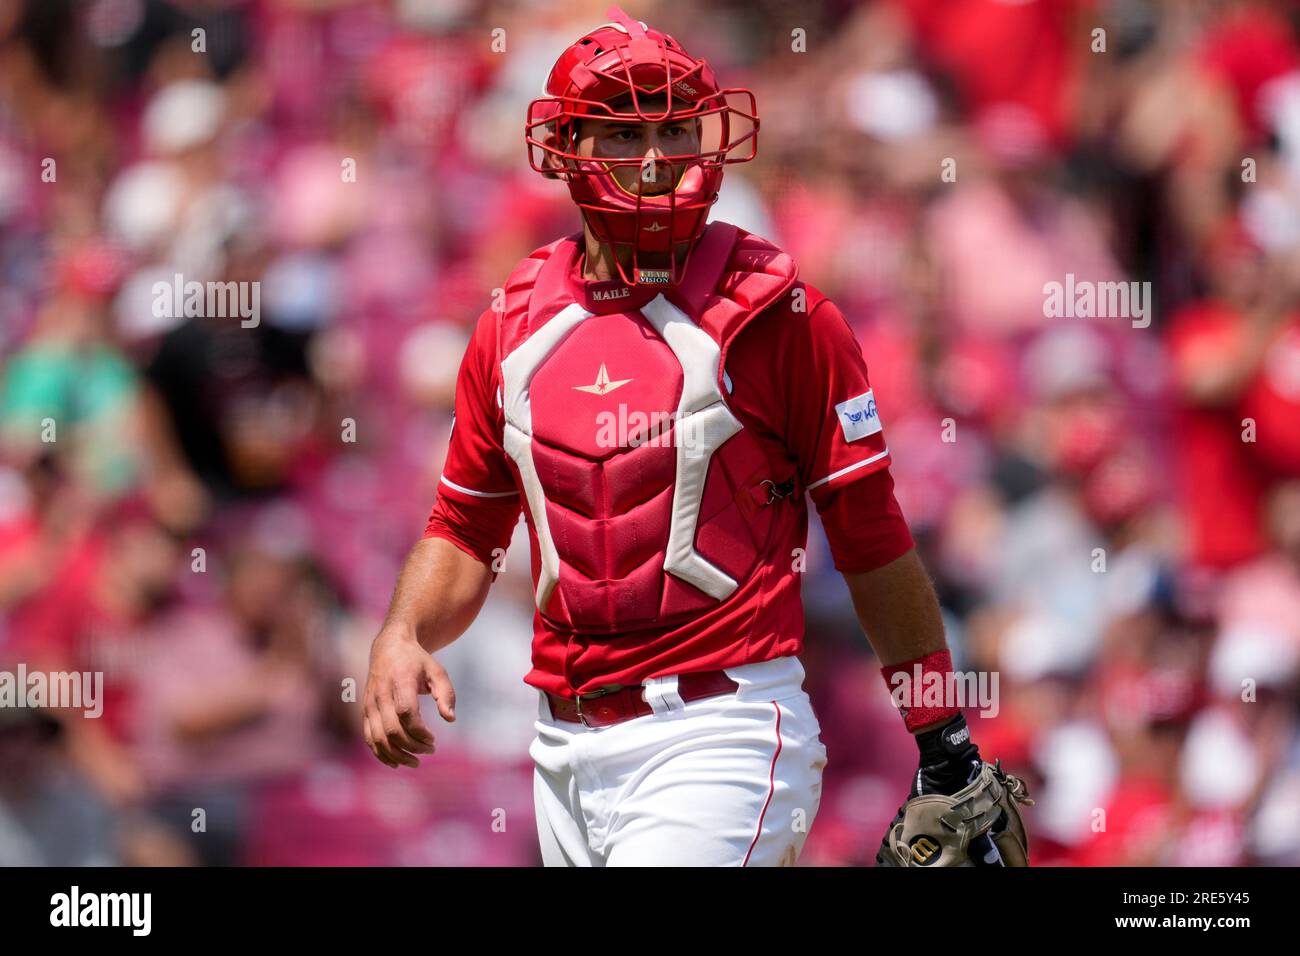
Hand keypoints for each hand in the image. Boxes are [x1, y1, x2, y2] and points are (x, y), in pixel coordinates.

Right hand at [361, 628, 454, 768]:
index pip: (406, 712)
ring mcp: (370, 704)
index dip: (420, 730)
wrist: (389, 649)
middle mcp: (381, 694)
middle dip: (413, 746)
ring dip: (397, 755)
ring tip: (416, 762)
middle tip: (431, 750)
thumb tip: (450, 718)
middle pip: (392, 730)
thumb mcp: (437, 671)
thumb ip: (446, 693)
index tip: (434, 738)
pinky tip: (397, 762)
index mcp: (400, 681)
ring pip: (378, 738)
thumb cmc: (417, 662)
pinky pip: (369, 738)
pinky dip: (381, 754)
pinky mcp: (365, 712)